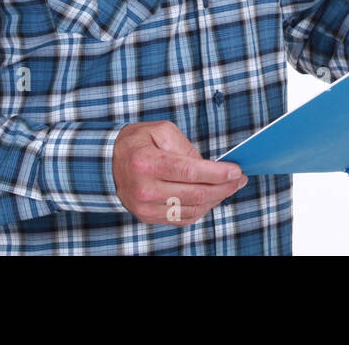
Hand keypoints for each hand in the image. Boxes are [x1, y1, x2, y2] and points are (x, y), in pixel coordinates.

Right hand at [111, 120, 246, 225]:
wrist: (108, 163)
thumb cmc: (138, 142)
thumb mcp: (161, 131)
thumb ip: (186, 147)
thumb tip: (210, 168)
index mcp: (146, 163)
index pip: (190, 171)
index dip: (218, 173)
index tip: (237, 170)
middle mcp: (144, 189)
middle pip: (195, 194)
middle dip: (224, 187)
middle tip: (240, 179)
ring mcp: (145, 208)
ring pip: (193, 209)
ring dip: (217, 199)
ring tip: (230, 187)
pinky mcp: (149, 217)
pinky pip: (183, 218)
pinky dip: (202, 209)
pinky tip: (213, 197)